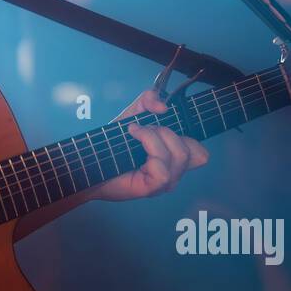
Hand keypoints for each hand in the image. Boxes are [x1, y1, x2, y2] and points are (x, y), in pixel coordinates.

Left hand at [93, 87, 207, 200]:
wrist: (89, 163)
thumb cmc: (113, 144)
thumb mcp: (133, 114)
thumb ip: (149, 101)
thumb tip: (163, 107)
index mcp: (173, 158)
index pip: (201, 153)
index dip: (187, 134)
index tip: (160, 124)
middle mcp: (173, 172)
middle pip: (192, 150)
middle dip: (164, 131)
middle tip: (141, 130)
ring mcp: (165, 183)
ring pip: (178, 155)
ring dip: (153, 137)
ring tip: (134, 134)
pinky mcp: (153, 189)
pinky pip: (163, 170)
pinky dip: (148, 147)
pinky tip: (132, 144)